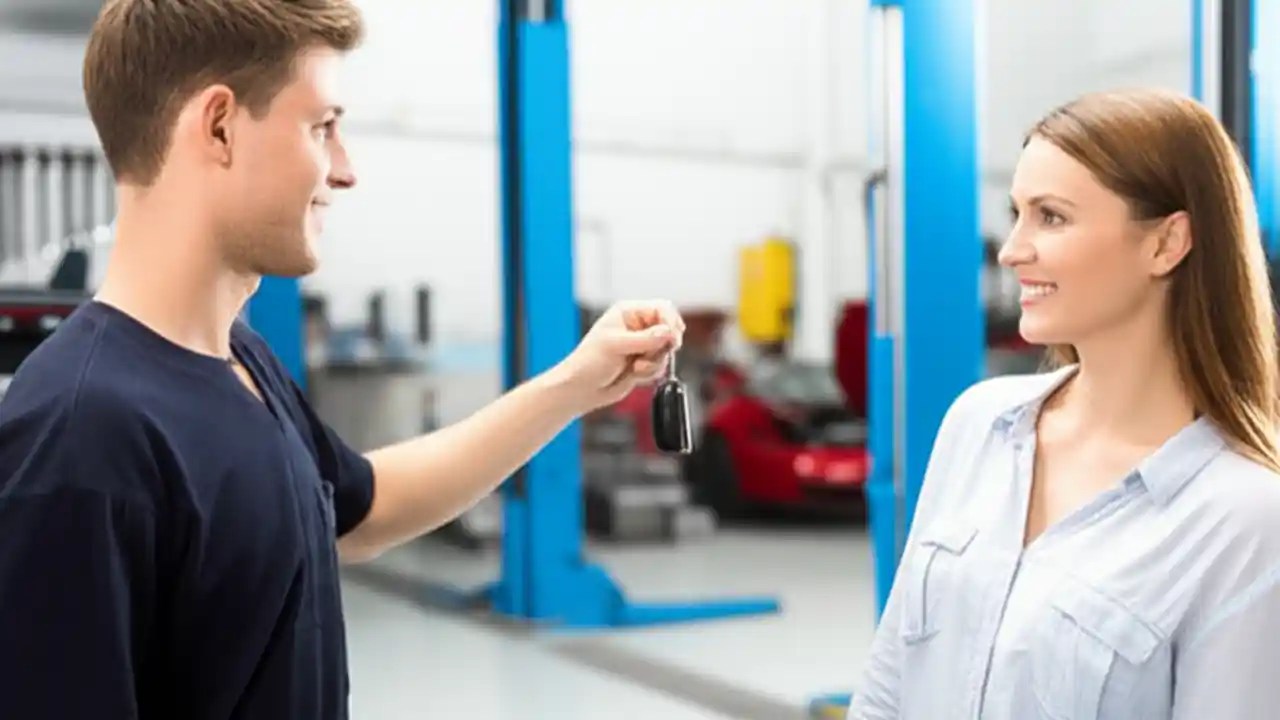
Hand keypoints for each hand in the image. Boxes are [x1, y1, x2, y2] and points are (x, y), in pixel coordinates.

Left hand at [554, 299, 685, 411]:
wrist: (581, 389)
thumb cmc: (589, 361)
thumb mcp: (616, 345)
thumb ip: (646, 339)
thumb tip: (669, 332)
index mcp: (628, 313)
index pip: (661, 308)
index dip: (670, 322)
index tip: (672, 338)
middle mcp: (637, 327)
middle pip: (669, 329)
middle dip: (664, 345)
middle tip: (653, 354)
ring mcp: (642, 345)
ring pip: (666, 350)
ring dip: (654, 362)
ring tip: (636, 367)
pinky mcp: (644, 362)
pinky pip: (660, 365)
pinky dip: (651, 372)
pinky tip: (634, 374)